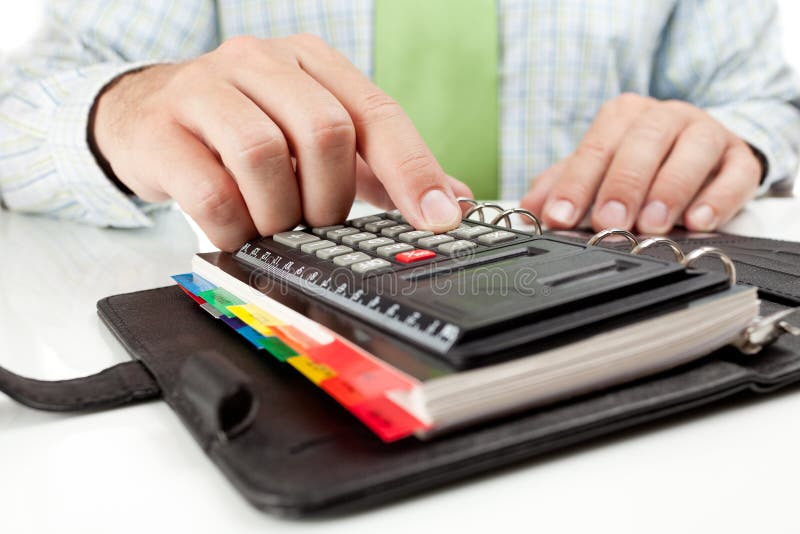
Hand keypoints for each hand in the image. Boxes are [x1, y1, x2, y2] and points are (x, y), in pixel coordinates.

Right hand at [92, 35, 468, 250]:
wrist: (143, 116)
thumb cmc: (241, 128)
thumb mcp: (312, 135)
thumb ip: (377, 166)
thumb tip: (450, 199)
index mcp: (309, 61)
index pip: (376, 113)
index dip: (413, 169)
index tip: (440, 218)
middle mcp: (259, 62)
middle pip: (324, 131)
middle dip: (331, 197)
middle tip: (318, 222)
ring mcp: (205, 89)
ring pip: (265, 155)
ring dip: (281, 213)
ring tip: (274, 224)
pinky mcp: (162, 130)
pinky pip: (212, 192)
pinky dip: (235, 227)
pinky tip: (237, 230)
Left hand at [521, 93, 762, 233]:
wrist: (701, 148)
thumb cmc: (640, 160)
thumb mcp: (597, 169)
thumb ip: (562, 185)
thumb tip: (528, 210)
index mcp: (624, 116)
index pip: (596, 147)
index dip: (576, 183)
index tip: (560, 216)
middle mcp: (666, 117)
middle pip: (644, 142)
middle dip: (623, 184)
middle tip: (609, 222)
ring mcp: (707, 134)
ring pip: (693, 151)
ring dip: (670, 189)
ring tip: (653, 225)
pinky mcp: (742, 158)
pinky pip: (737, 173)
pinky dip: (719, 198)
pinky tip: (699, 221)